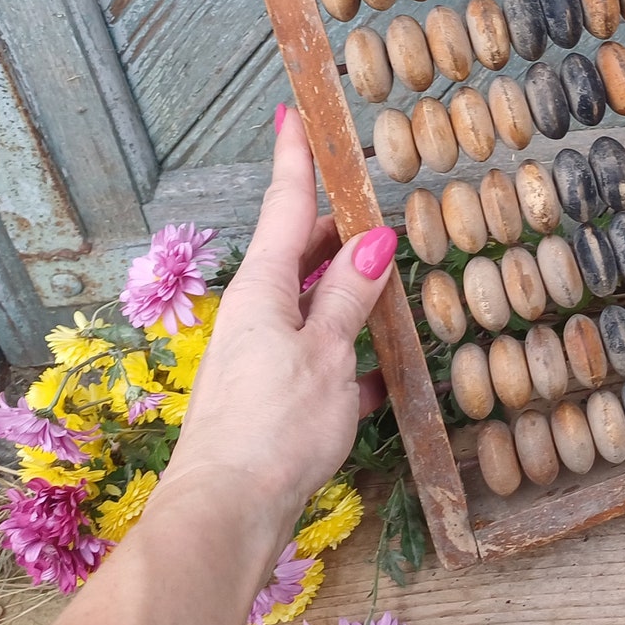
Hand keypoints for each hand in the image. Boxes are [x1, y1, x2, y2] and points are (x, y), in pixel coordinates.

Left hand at [161, 105, 395, 516]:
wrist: (227, 514)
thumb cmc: (275, 425)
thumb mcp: (326, 352)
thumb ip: (349, 295)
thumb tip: (372, 238)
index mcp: (264, 288)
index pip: (284, 203)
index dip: (295, 156)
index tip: (293, 110)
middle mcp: (257, 315)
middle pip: (301, 255)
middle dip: (338, 232)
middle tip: (380, 212)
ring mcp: (263, 359)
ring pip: (314, 309)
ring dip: (351, 297)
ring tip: (397, 289)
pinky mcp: (274, 401)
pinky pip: (320, 361)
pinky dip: (351, 359)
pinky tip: (387, 376)